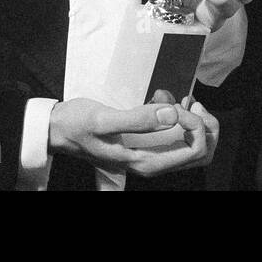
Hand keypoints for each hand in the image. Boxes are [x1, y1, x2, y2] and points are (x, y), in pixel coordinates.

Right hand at [48, 98, 216, 176]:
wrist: (57, 130)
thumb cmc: (77, 125)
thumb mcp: (103, 119)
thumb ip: (138, 118)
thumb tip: (172, 114)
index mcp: (147, 162)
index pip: (195, 150)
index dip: (197, 125)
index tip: (180, 105)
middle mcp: (153, 163)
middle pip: (202, 152)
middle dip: (204, 125)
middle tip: (190, 102)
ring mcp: (152, 154)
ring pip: (193, 144)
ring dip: (193, 119)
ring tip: (174, 98)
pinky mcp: (147, 144)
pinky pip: (177, 135)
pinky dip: (180, 116)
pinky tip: (163, 99)